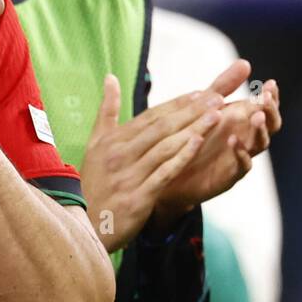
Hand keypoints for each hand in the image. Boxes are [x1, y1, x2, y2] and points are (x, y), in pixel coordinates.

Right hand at [81, 72, 225, 251]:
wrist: (83, 224)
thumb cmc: (92, 182)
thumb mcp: (94, 144)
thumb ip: (106, 111)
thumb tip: (111, 77)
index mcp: (112, 141)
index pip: (150, 117)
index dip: (177, 104)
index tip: (202, 92)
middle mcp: (119, 155)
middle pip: (161, 128)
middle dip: (191, 112)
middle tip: (217, 98)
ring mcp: (128, 175)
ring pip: (165, 147)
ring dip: (192, 130)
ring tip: (217, 116)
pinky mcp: (137, 196)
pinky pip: (164, 172)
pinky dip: (181, 157)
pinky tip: (198, 144)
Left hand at [153, 72, 280, 225]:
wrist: (167, 176)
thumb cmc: (189, 140)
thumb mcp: (203, 110)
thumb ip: (222, 88)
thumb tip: (244, 63)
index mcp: (240, 123)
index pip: (263, 108)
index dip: (270, 98)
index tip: (270, 84)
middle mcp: (244, 139)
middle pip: (268, 126)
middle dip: (270, 112)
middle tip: (264, 100)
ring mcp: (238, 158)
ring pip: (258, 145)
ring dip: (259, 130)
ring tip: (255, 116)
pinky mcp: (227, 176)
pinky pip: (241, 166)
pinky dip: (240, 153)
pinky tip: (234, 140)